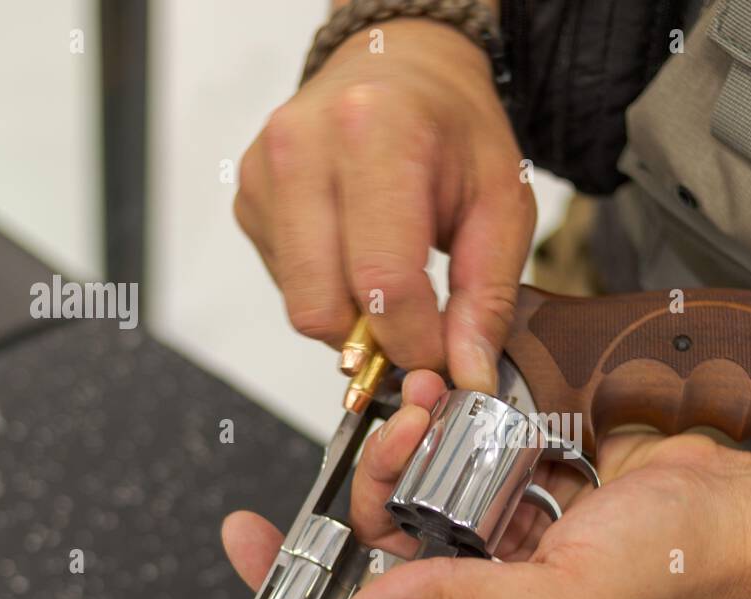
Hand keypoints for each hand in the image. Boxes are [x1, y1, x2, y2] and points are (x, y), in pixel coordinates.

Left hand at [222, 372, 750, 598]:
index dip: (295, 580)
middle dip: (379, 474)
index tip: (248, 534)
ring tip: (438, 400)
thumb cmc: (671, 571)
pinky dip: (456, 420)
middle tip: (407, 427)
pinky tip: (469, 397)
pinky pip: (464, 450)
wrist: (740, 512)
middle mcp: (479, 589)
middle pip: (383, 532)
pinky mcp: (526, 484)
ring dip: (415, 438)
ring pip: (419, 483)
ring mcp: (501, 533)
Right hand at [233, 17, 534, 390]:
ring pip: (301, 306)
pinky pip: (287, 285)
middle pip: (324, 307)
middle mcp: (303, 148)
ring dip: (352, 321)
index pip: (383, 281)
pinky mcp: (248, 199)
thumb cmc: (454, 132)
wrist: (401, 69)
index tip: (444, 361)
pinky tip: (358, 256)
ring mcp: (264, 174)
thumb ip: (486, 296)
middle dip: (378, 343)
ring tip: (394, 286)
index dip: (416, 343)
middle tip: (418, 335)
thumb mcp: (502, 204)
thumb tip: (466, 376)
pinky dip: (328, 294)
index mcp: (375, 133)